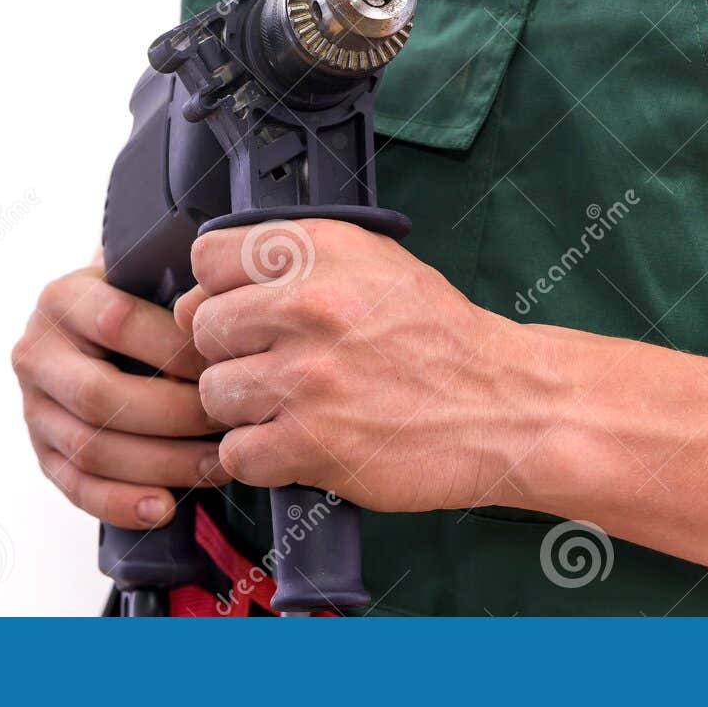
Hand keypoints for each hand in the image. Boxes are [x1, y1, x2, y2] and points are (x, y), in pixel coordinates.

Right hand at [12, 257, 226, 529]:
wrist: (100, 326)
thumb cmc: (144, 300)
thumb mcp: (151, 278)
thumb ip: (179, 290)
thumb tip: (225, 318)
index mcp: (63, 297)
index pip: (118, 323)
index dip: (177, 349)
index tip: (229, 365)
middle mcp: (37, 352)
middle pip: (101, 396)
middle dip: (174, 415)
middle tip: (229, 422)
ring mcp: (34, 407)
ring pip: (91, 448)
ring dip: (161, 464)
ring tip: (217, 466)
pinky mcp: (42, 453)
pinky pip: (76, 487)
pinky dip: (121, 503)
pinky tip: (164, 508)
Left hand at [173, 220, 554, 512]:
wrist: (504, 406)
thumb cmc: (440, 339)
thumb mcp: (376, 263)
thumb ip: (294, 265)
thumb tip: (204, 292)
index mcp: (322, 250)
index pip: (208, 259)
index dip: (219, 290)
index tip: (245, 312)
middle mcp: (309, 306)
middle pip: (203, 329)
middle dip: (233, 353)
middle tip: (277, 366)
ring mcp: (307, 377)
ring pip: (214, 393)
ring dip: (246, 408)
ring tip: (293, 407)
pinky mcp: (311, 443)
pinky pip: (236, 452)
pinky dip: (261, 457)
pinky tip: (298, 443)